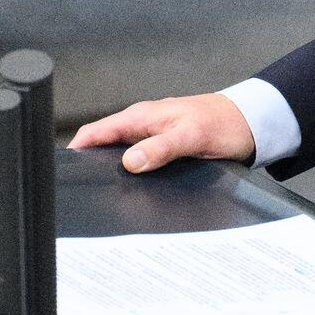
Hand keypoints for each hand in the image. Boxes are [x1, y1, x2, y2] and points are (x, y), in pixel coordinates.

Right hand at [68, 93, 256, 173]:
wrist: (250, 123)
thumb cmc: (223, 123)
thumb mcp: (191, 137)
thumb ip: (160, 148)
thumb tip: (130, 161)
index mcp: (142, 117)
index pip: (96, 131)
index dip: (77, 149)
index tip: (65, 169)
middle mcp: (143, 126)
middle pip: (104, 146)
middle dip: (90, 165)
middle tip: (83, 191)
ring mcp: (152, 138)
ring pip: (121, 157)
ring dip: (113, 172)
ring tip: (104, 196)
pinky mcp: (164, 150)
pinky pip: (139, 163)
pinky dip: (132, 175)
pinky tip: (133, 191)